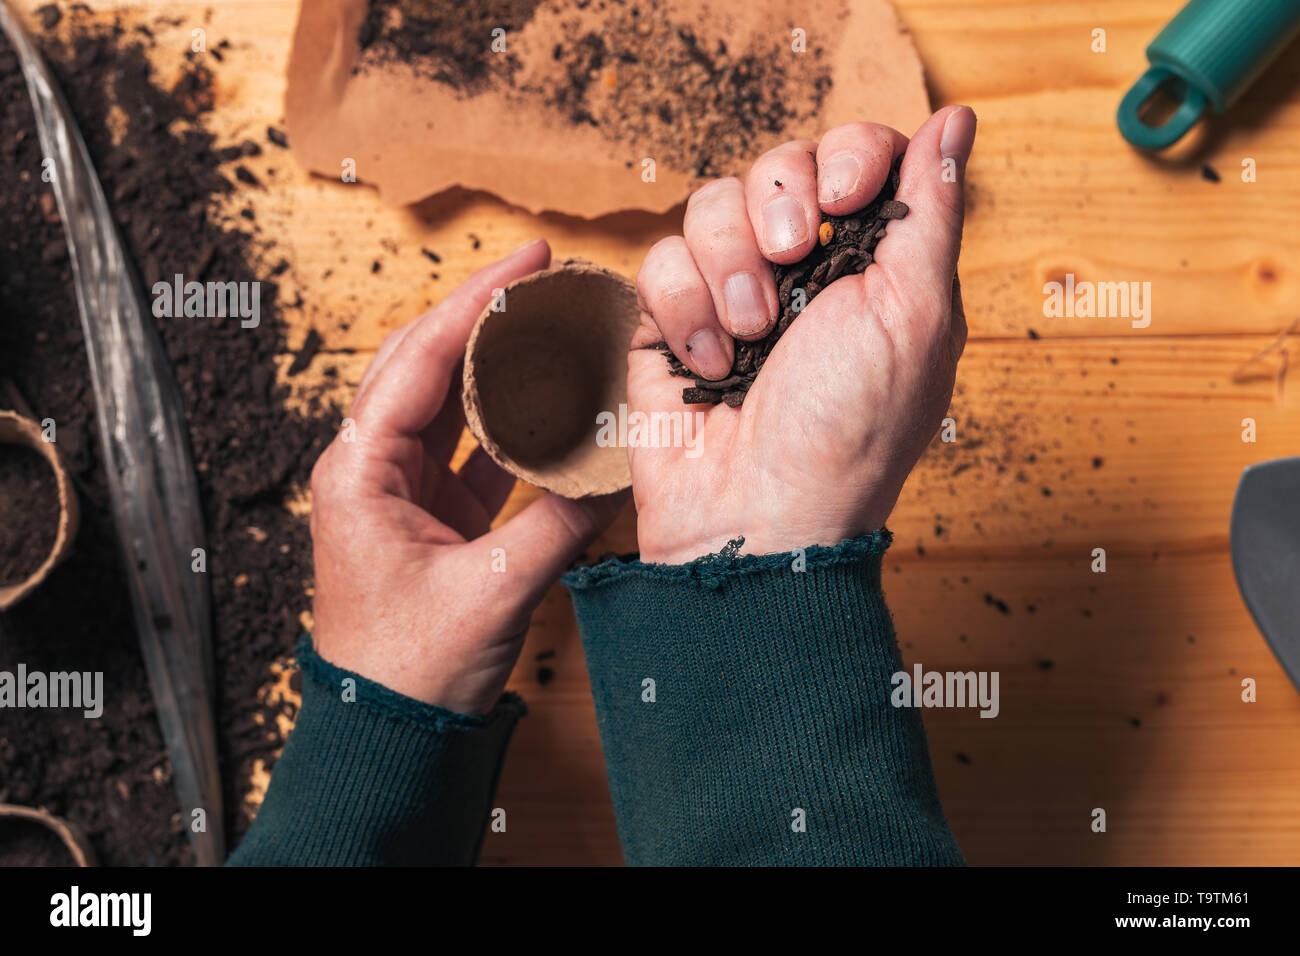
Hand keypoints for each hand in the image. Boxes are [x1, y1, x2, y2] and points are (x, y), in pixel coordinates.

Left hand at [309, 240, 627, 713]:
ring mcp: (398, 490)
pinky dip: (508, 422)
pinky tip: (548, 399)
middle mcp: (370, 468)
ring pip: (448, 401)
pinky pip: (470, 448)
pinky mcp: (428, 516)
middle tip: (541, 276)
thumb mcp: (493, 591)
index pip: (420, 359)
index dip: (476, 301)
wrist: (386, 735)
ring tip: (551, 326)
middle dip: (483, 315)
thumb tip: (619, 474)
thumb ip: (560, 525)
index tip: (527, 261)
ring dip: (496, 364)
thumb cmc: (408, 671)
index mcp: (360, 471)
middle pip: (425, 363)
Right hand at [629, 107, 975, 562]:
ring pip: (710, 204)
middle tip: (790, 267)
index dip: (848, 154)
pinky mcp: (672, 319)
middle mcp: (806, 268)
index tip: (845, 196)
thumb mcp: (915, 314)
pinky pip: (660, 260)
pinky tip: (710, 365)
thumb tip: (957, 120)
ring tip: (750, 335)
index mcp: (875, 262)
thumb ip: (931, 209)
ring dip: (730, 269)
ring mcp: (734, 291)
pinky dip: (685, 311)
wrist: (758, 517)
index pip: (858, 153)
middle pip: (780, 164)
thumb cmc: (850, 431)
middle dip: (780, 206)